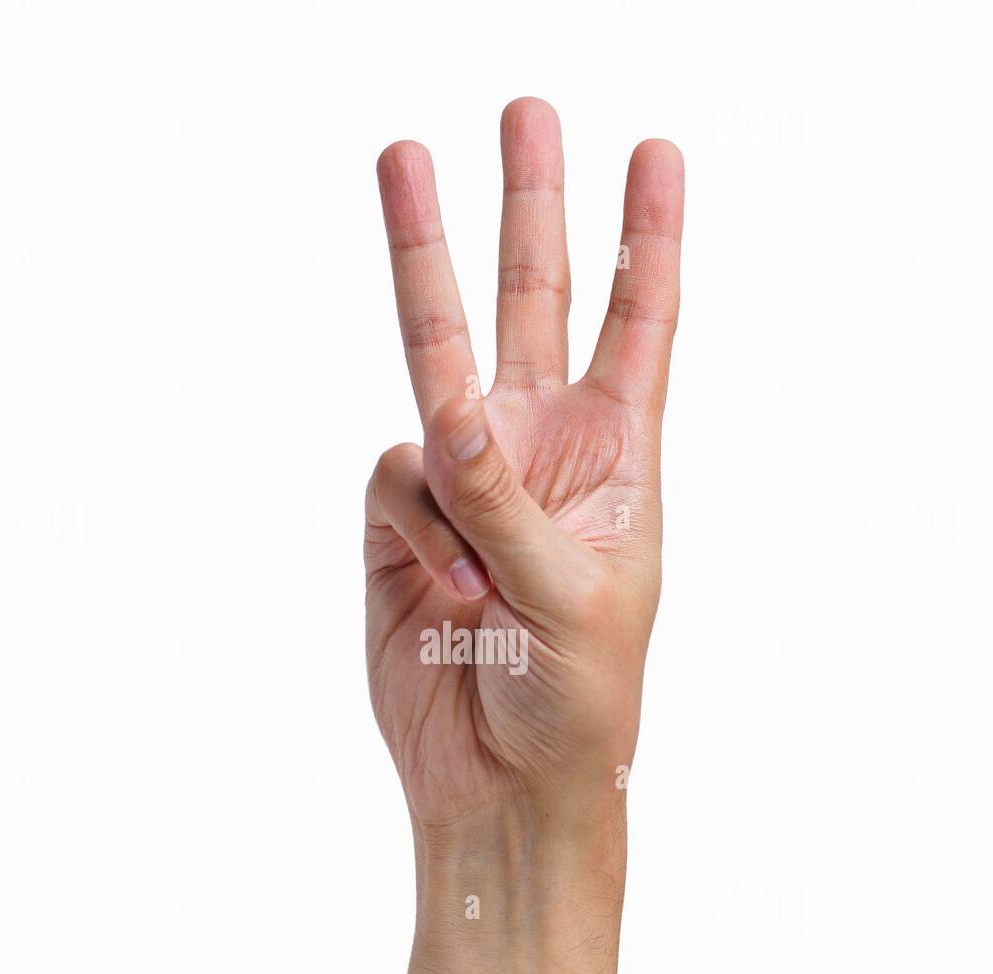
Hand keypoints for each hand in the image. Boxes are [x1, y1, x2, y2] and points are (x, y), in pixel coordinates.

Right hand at [365, 99, 683, 833]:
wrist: (499, 786)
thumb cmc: (577, 702)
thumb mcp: (572, 596)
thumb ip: (504, 498)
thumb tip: (441, 409)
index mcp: (613, 463)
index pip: (639, 330)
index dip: (647, 242)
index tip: (657, 155)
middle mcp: (536, 455)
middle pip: (532, 306)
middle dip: (529, 210)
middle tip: (524, 110)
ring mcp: (463, 486)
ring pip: (433, 366)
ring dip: (422, 266)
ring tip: (404, 168)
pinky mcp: (398, 526)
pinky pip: (393, 477)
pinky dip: (415, 521)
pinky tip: (444, 582)